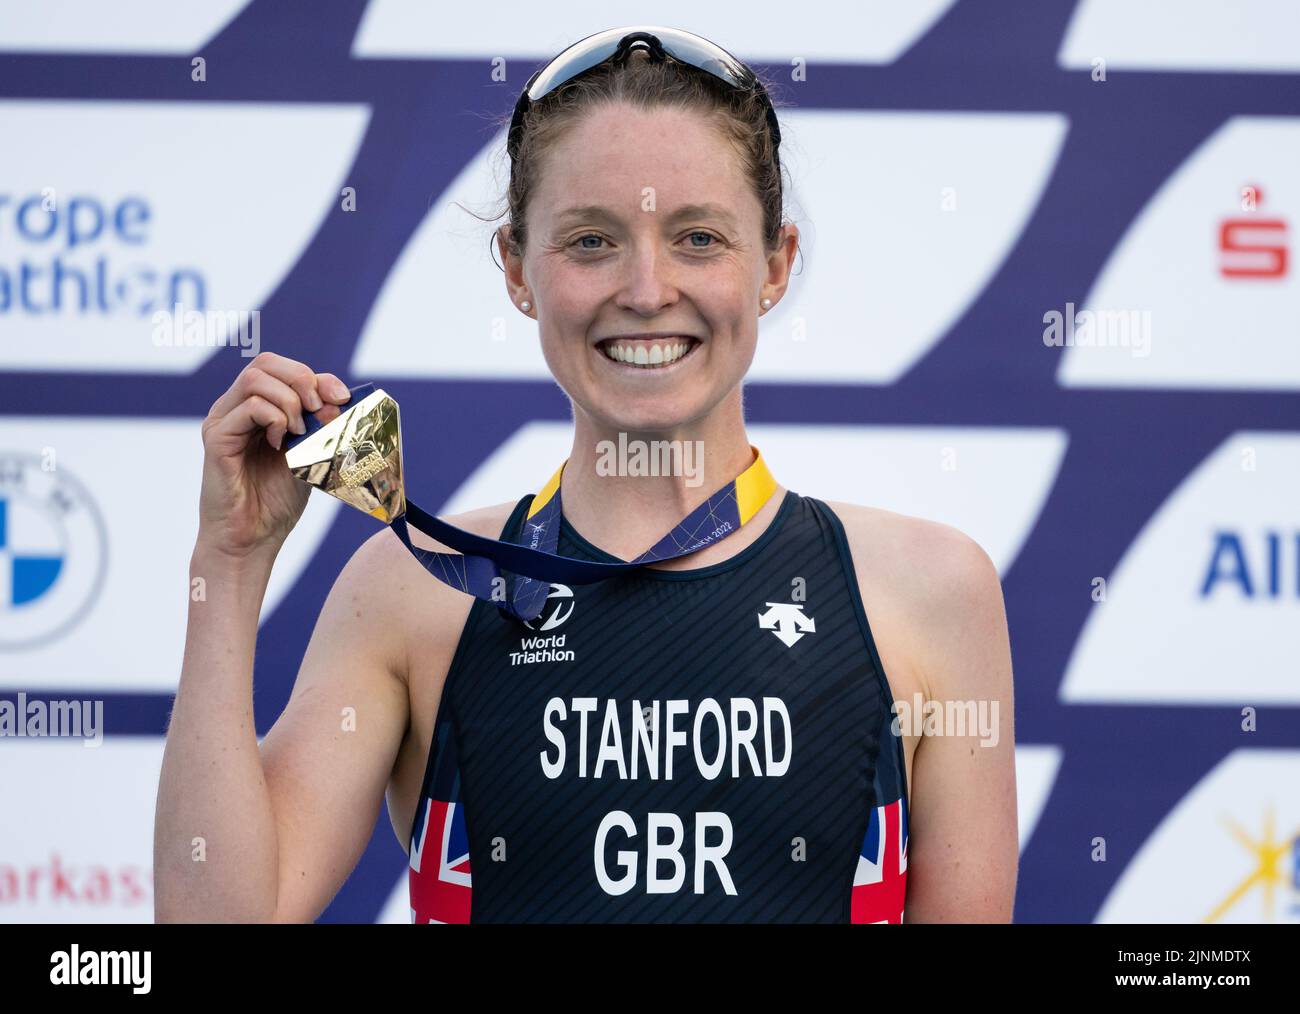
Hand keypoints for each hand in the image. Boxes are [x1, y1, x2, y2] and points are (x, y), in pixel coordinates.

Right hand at [196, 351, 351, 558]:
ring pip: (256, 379)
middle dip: (302, 380)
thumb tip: (339, 398)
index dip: (316, 376)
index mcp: (255, 407)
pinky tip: (281, 443)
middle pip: (266, 363)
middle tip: (319, 411)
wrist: (253, 538)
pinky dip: (275, 418)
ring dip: (290, 400)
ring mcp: (223, 420)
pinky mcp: (217, 438)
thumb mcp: (309, 453)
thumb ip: (320, 425)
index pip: (282, 368)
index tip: (341, 398)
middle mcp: (234, 407)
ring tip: (299, 432)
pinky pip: (250, 407)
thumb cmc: (277, 499)